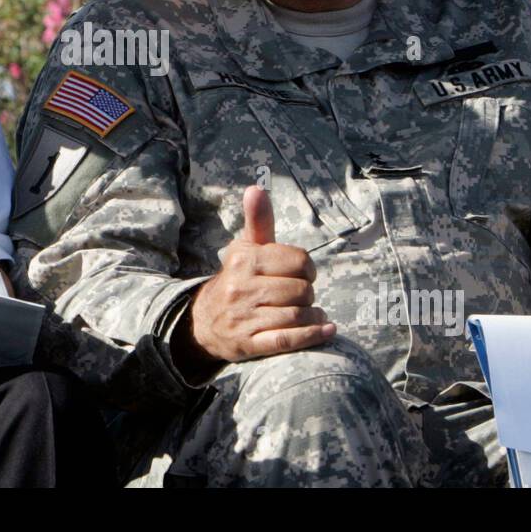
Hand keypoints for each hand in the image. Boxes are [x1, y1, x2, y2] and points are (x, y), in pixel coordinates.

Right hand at [175, 186, 335, 370]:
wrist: (204, 320)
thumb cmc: (238, 279)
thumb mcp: (245, 248)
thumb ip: (257, 220)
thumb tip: (257, 188)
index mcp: (245, 259)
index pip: (299, 261)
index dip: (308, 269)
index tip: (303, 274)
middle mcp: (242, 287)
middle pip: (301, 290)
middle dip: (308, 294)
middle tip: (301, 296)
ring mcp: (245, 317)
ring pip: (297, 315)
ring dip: (313, 316)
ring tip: (313, 314)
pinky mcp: (250, 343)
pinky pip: (287, 340)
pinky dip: (311, 336)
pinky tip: (326, 330)